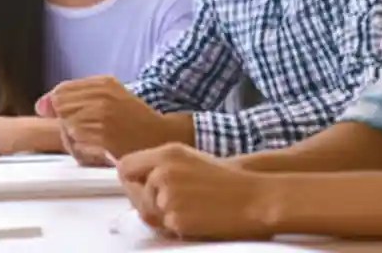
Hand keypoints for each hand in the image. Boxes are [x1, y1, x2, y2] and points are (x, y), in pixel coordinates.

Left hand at [43, 76, 186, 157]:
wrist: (162, 139)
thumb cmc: (135, 123)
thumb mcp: (111, 100)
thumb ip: (76, 98)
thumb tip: (40, 105)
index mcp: (104, 83)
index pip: (62, 90)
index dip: (57, 106)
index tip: (68, 118)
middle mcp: (102, 94)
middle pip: (60, 107)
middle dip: (67, 122)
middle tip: (88, 134)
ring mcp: (102, 114)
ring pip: (66, 127)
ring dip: (75, 139)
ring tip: (95, 144)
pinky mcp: (102, 134)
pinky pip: (76, 143)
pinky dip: (82, 151)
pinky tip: (98, 152)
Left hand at [117, 143, 273, 239]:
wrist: (255, 197)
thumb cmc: (227, 180)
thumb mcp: (189, 160)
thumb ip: (161, 166)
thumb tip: (138, 181)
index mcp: (166, 153)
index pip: (126, 166)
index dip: (131, 180)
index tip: (138, 187)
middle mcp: (162, 172)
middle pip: (134, 194)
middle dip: (146, 202)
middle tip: (171, 204)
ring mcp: (168, 196)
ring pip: (149, 213)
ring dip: (164, 216)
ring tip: (192, 209)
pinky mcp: (176, 218)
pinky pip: (167, 228)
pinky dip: (179, 227)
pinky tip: (198, 219)